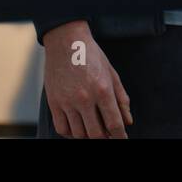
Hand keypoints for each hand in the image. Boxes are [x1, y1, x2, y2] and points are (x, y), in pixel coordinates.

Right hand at [42, 21, 132, 138]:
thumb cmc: (92, 56)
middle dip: (104, 139)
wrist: (66, 41)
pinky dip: (70, 133)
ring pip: (78, 134)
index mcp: (103, 90)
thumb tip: (128, 122)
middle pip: (95, 134)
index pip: (114, 124)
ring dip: (88, 136)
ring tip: (93, 129)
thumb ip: (121, 99)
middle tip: (108, 136)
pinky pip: (61, 128)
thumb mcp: (112, 74)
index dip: (120, 137)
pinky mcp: (54, 102)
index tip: (122, 140)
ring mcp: (67, 102)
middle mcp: (85, 98)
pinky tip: (77, 128)